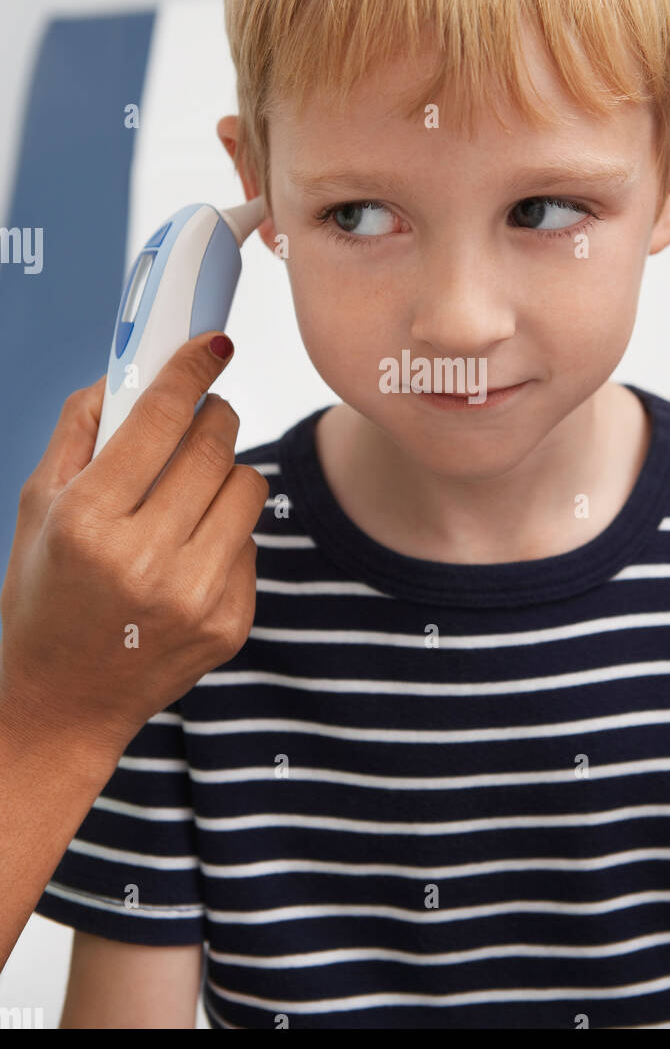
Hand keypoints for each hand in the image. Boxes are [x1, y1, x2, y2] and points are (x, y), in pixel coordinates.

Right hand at [0, 331, 269, 756]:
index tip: (213, 345)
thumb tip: (131, 370)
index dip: (192, 369)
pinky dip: (226, 533)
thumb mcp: (38, 505)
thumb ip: (81, 428)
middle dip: (214, 416)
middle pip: (215, 445)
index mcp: (87, 522)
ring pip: (248, 487)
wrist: (61, 702)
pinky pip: (252, 542)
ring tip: (189, 492)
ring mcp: (195, 597)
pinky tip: (188, 553)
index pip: (161, 418)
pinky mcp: (230, 625)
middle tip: (203, 414)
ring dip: (225, 473)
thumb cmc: (43, 595)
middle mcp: (145, 560)